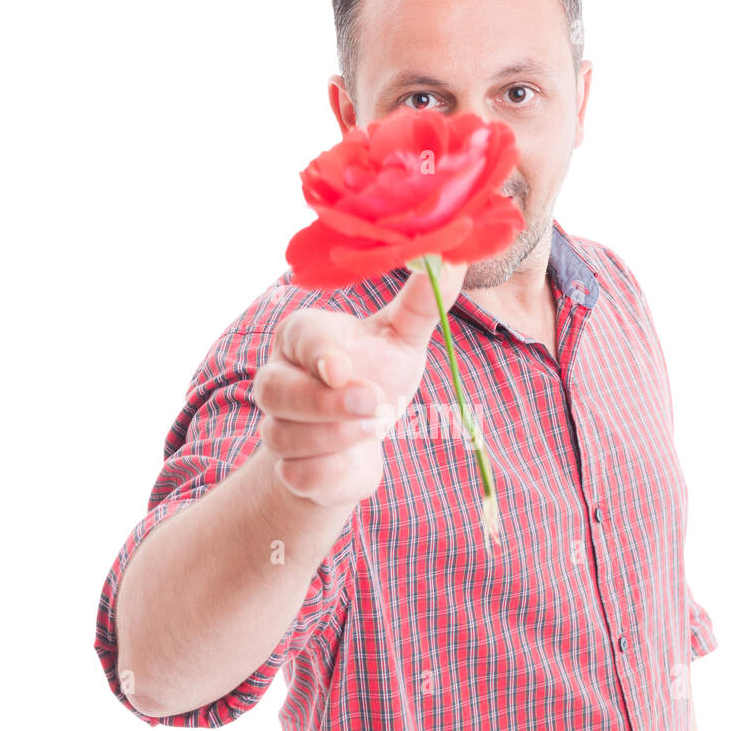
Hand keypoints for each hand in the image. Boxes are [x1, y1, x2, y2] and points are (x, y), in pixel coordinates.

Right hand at [252, 260, 467, 508]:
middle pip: (279, 391)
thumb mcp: (401, 338)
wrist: (359, 442)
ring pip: (286, 436)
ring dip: (335, 436)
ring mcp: (279, 426)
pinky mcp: (289, 470)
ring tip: (374, 426)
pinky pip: (297, 475)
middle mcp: (278, 379)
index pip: (300, 338)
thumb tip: (452, 256)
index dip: (319, 352)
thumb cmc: (375, 375)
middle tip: (372, 403)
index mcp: (302, 337)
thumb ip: (422, 302)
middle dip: (327, 402)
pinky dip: (326, 471)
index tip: (341, 368)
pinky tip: (350, 461)